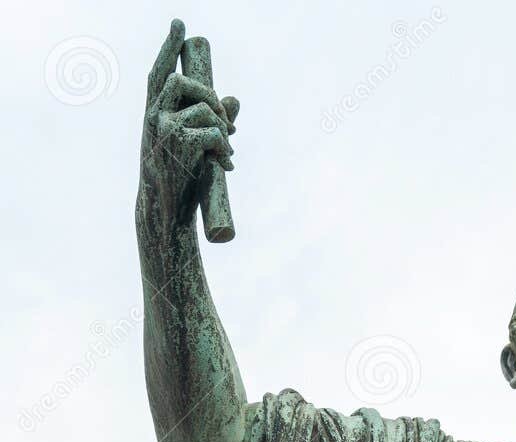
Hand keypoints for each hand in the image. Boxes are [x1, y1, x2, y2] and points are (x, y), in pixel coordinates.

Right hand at [137, 20, 237, 233]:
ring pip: (205, 109)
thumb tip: (235, 100)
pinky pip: (214, 132)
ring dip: (223, 130)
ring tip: (227, 154)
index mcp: (152, 114)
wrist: (165, 215)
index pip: (158, 72)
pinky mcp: (178, 142)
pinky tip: (227, 166)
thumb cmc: (176, 182)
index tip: (180, 24)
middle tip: (226, 121)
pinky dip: (225, 148)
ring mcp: (162, 126)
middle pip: (184, 82)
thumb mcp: (190, 148)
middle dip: (211, 97)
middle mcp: (152, 115)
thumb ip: (211, 121)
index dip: (169, 47)